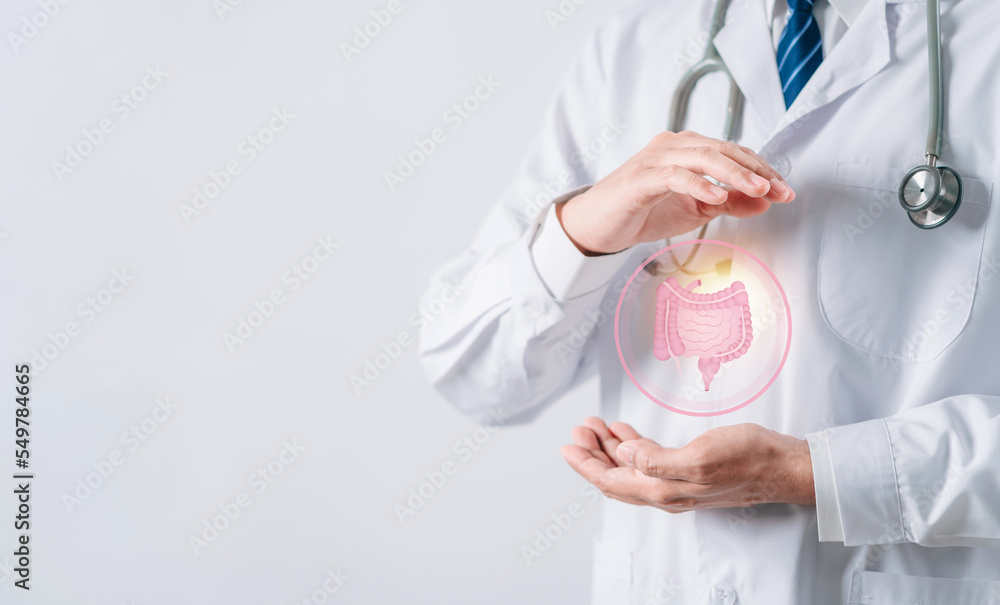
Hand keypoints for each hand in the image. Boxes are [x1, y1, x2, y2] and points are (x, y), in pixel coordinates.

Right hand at [556, 131, 794, 254]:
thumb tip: (764, 201)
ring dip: (735, 174)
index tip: (785, 191)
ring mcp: (655, 159)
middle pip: (723, 150)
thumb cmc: (641, 212)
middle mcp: (672, 146)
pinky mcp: (641, 178)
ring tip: (758, 190)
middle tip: (780, 190)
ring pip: (704, 158)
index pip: (733, 152)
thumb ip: (728, 203)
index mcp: (687, 149)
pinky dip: (699, 184)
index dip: (762, 170)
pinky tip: (718, 196)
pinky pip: (676, 176)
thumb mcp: (695, 210)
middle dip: (756, 171)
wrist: (596, 226)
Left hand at [560, 418, 814, 511]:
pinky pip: (648, 460)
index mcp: (664, 490)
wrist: (781, 466)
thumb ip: (657, 461)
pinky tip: (625, 433)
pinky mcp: (688, 470)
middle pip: (615, 476)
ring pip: (630, 468)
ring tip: (595, 426)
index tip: (568, 446)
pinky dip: (632, 445)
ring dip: (609, 448)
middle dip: (592, 454)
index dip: (586, 464)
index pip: (611, 481)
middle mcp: (666, 491)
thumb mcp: (699, 457)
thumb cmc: (747, 460)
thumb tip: (624, 456)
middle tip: (579, 430)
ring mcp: (677, 481)